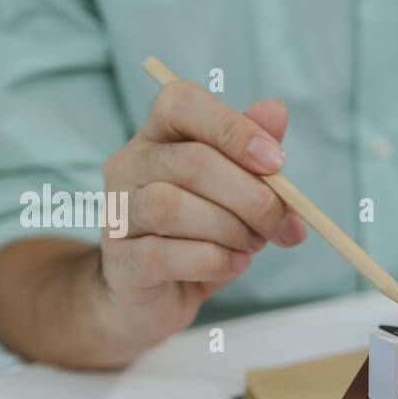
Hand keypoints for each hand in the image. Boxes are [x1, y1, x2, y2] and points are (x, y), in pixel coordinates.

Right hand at [96, 81, 306, 352]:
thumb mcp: (237, 193)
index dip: (234, 127)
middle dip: (251, 196)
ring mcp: (118, 211)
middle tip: (279, 223)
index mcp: (159, 136)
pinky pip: (164, 254)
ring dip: (229, 229)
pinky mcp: (120, 259)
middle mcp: (129, 165)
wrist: (158, 295)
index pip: (182, 103)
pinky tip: (232, 265)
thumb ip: (254, 155)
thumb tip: (276, 110)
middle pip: (192, 162)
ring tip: (250, 245)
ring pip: (172, 206)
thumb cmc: (202, 235)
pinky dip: (211, 261)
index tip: (278, 162)